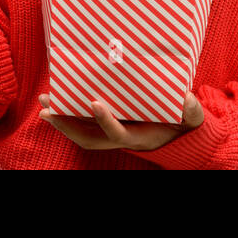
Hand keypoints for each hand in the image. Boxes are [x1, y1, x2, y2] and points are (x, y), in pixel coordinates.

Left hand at [38, 92, 204, 151]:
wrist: (180, 136)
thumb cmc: (185, 123)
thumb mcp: (192, 118)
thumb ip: (191, 110)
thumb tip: (186, 98)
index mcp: (140, 137)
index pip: (118, 133)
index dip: (105, 121)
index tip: (94, 102)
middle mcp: (122, 139)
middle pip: (88, 138)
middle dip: (67, 125)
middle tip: (47, 107)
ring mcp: (112, 135)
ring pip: (81, 133)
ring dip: (61, 121)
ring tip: (44, 104)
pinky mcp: (109, 128)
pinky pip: (84, 126)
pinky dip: (69, 117)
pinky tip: (56, 104)